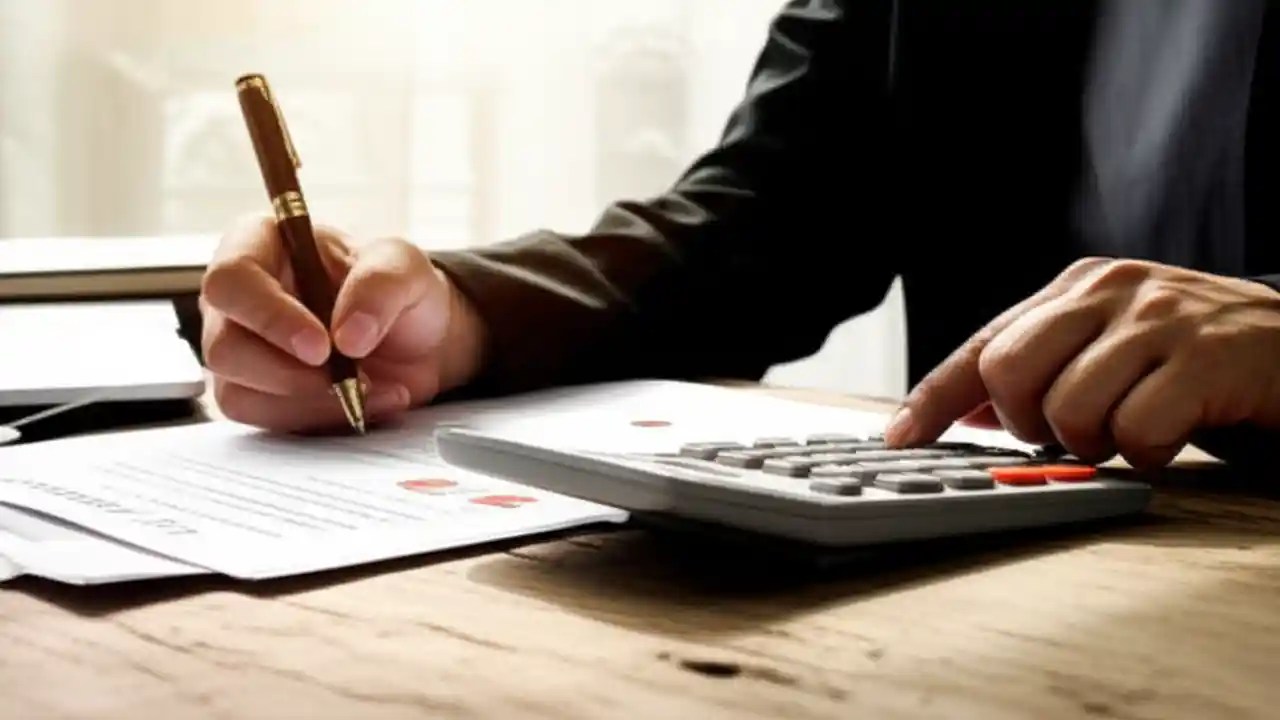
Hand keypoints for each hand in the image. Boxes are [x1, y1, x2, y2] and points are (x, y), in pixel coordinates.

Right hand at [199, 214, 487, 431]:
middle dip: (290, 373)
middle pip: (224, 347)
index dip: (269, 317)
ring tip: (373, 388)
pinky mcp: (255, 395)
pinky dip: (319, 418)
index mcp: (259, 244)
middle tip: (352, 379)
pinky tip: (364, 404)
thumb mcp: (405, 267)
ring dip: (312, 401)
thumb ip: (380, 286)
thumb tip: (347, 337)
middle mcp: (237, 299)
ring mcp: (239, 350)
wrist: (418, 341)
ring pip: (240, 393)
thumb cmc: (399, 289)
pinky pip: (266, 421)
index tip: (320, 347)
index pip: (232, 279)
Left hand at [884, 257, 1279, 468]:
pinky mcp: (1211, 356)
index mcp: (1077, 286)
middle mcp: (1111, 288)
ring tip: (1136, 429)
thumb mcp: (1112, 351)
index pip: (982, 344)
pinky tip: (1174, 435)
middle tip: (1072, 432)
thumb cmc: (1197, 361)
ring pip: (1069, 407)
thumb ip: (1041, 371)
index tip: (900, 437)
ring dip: (1096, 444)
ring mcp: (1162, 317)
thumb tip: (958, 412)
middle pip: (1008, 370)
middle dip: (1028, 423)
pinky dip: (1148, 453)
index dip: (933, 396)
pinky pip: (1137, 429)